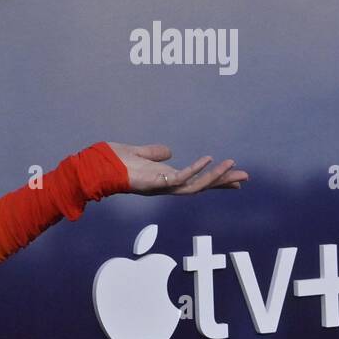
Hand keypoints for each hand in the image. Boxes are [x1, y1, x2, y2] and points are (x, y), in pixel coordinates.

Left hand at [105, 142, 247, 195]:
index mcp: (163, 179)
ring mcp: (159, 186)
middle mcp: (164, 185)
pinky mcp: (153, 182)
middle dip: (222, 182)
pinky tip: (209, 159)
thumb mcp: (139, 153)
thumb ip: (154, 153)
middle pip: (200, 186)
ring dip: (214, 176)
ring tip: (232, 166)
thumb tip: (169, 152)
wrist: (93, 166)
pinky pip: (179, 178)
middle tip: (245, 177)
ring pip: (194, 186)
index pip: (194, 180)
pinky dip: (195, 170)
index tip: (234, 178)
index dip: (213, 179)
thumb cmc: (112, 162)